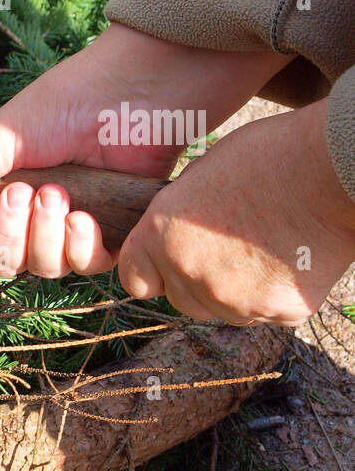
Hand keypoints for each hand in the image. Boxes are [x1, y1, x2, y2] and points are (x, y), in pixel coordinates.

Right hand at [0, 24, 292, 277]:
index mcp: (1, 191)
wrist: (139, 88)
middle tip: (23, 193)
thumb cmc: (70, 101)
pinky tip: (83, 216)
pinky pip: (89, 266)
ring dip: (45, 237)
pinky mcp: (116, 231)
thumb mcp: (5, 138)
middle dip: (8, 235)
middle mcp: (34, 216)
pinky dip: (80, 247)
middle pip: (4, 262)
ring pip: (45, 268)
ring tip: (58, 194)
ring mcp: (74, 226)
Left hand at [117, 100, 354, 325]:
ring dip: (239, 291)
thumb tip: (175, 236)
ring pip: (226, 310)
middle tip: (234, 249)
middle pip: (182, 301)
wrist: (336, 168)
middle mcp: (188, 270)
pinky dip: (279, 294)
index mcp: (161, 234)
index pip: (136, 280)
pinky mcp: (278, 310)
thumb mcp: (202, 176)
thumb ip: (179, 217)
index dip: (154, 272)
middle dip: (200, 283)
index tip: (172, 264)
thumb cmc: (272, 156)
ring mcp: (232, 297)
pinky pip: (269, 313)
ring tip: (269, 249)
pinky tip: (296, 258)